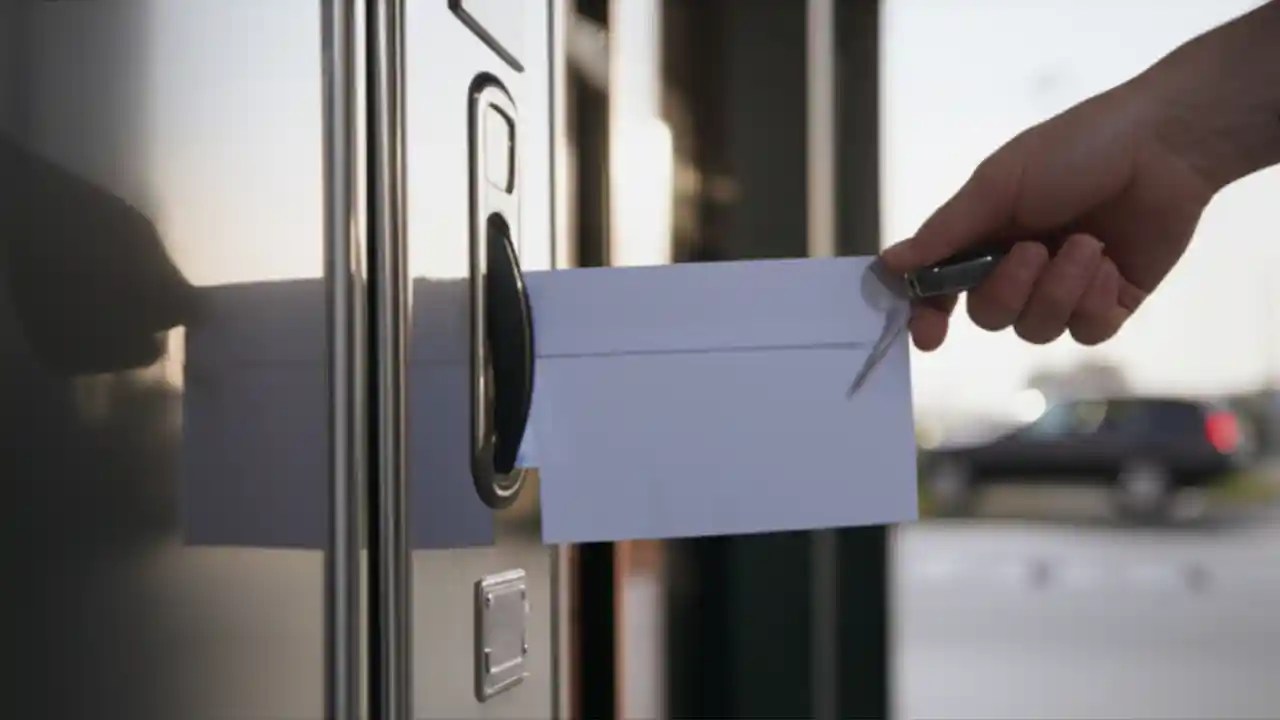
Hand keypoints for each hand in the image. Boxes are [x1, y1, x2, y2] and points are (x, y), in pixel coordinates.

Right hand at [880, 79, 1215, 350]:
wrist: (1163, 146)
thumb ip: (945, 231)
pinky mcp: (1110, 302)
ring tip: (1089, 245)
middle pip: (990, 316)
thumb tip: (889, 263)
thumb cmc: (1076, 149)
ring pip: (1037, 330)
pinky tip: (1110, 263)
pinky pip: (1087, 332)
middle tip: (1035, 249)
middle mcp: (1019, 267)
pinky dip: (1095, 299)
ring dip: (1059, 289)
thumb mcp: (998, 184)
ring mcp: (1065, 288)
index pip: (941, 289)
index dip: (929, 315)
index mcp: (985, 236)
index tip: (929, 333)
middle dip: (1010, 289)